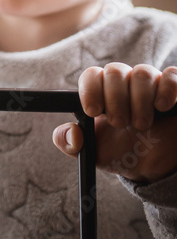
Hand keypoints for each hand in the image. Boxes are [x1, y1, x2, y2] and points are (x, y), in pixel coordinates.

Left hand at [52, 63, 176, 183]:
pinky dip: (166, 89)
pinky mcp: (173, 89)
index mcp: (102, 92)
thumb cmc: (122, 153)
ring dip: (140, 101)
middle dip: (115, 99)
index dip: (90, 90)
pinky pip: (171, 76)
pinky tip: (162, 107)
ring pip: (142, 72)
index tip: (93, 111)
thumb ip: (71, 143)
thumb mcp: (94, 152)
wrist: (155, 167)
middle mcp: (126, 83)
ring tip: (142, 124)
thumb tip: (72, 132)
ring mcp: (151, 84)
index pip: (92, 75)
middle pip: (115, 71)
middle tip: (120, 123)